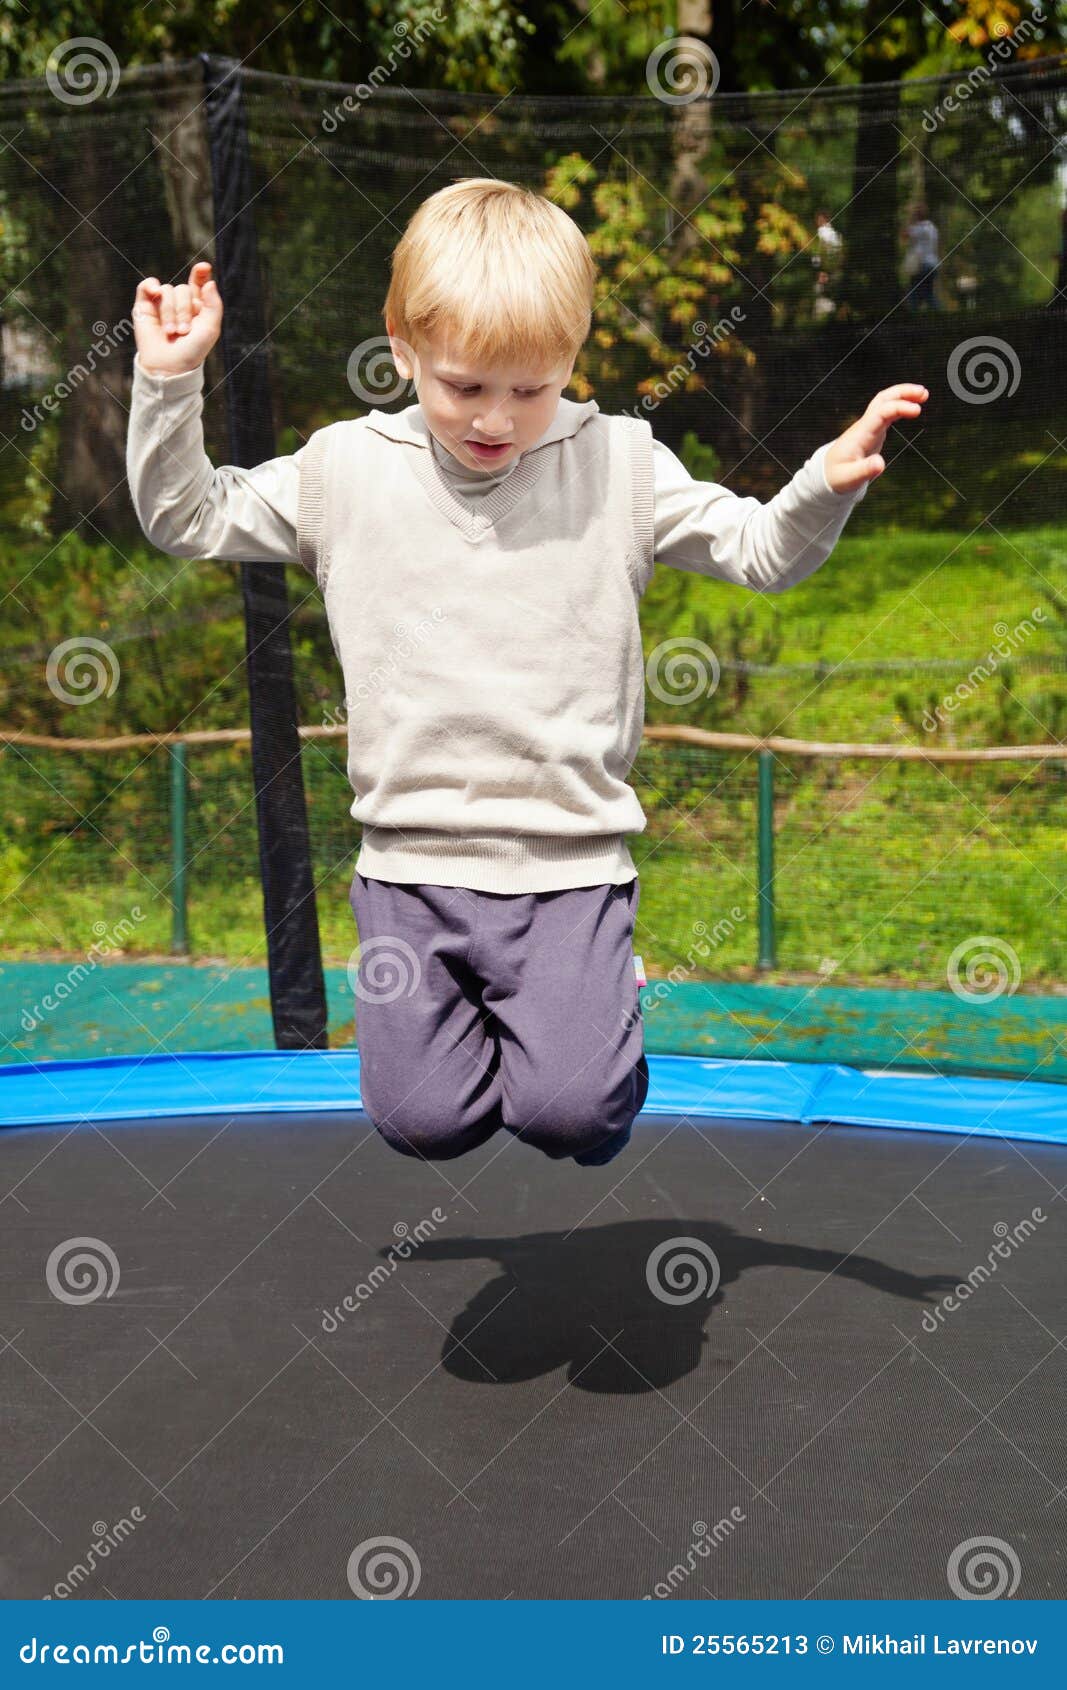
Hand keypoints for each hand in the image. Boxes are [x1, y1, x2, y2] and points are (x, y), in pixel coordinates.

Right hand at [131, 261, 222, 375]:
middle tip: (183, 331)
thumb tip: (210, 281)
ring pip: (166, 290)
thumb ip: (214, 304)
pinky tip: (154, 292)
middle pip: (182, 289)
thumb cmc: (192, 350)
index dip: (200, 273)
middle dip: (184, 309)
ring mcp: (161, 304)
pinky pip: (146, 286)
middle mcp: (179, 303)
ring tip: (171, 332)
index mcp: (197, 307)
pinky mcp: (144, 306)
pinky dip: (150, 286)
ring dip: (170, 311)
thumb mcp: (210, 329)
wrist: (169, 366)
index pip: (198, 283)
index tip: (204, 267)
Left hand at [823, 383, 927, 493]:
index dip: (899, 407)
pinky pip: (887, 412)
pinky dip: (901, 407)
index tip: (917, 410)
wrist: (828, 473)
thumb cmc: (838, 476)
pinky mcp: (873, 431)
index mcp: (861, 434)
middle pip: (883, 399)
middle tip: (923, 393)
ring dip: (903, 395)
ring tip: (923, 395)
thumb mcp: (849, 478)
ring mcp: (869, 426)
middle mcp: (865, 426)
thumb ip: (865, 471)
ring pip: (885, 402)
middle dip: (902, 392)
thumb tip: (880, 465)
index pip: (881, 412)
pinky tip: (914, 407)